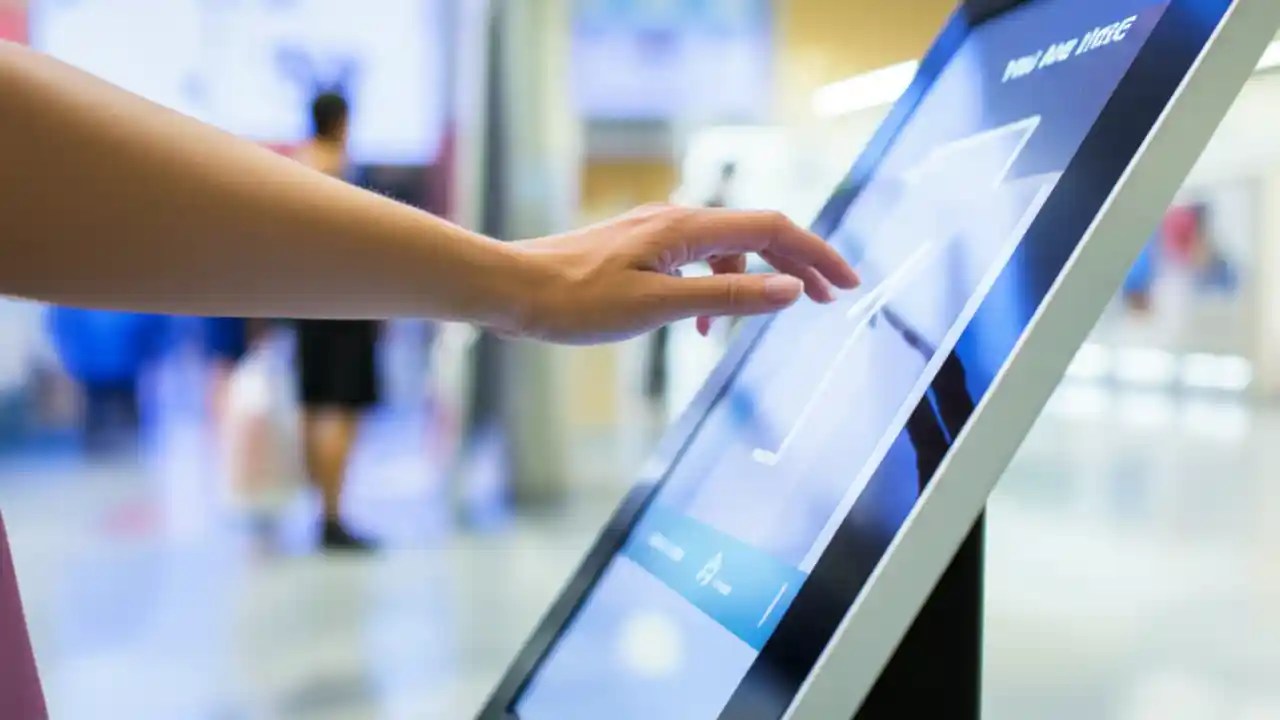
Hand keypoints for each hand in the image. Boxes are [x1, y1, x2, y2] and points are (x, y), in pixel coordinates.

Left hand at [508, 205, 859, 343]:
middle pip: (754, 233)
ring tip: (761, 318)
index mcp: (686, 227)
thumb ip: (728, 296)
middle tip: (828, 299)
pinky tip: (700, 324)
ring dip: (752, 280)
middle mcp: (675, 220)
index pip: (772, 230)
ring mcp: (655, 232)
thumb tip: (790, 289)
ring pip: (724, 248)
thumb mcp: (659, 306)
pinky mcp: (639, 248)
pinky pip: (693, 261)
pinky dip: (713, 287)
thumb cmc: (575, 301)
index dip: (815, 255)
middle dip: (796, 264)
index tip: (846, 285)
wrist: (510, 290)